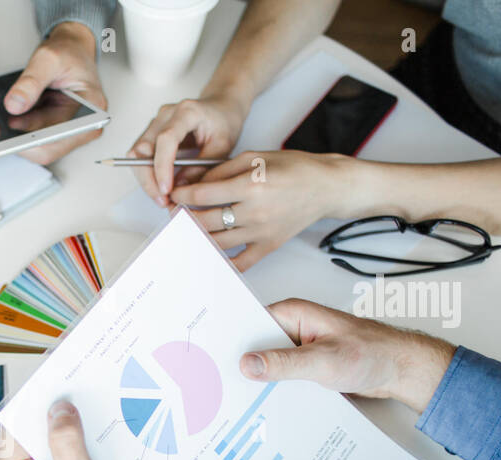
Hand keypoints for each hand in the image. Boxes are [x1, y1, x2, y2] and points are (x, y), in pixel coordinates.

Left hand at [0, 402, 126, 459]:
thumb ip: (67, 442)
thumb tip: (59, 410)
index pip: (13, 430)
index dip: (32, 403)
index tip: (51, 382)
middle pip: (25, 441)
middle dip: (51, 420)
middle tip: (76, 400)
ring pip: (39, 456)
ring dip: (61, 441)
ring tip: (87, 426)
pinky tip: (87, 455)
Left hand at [4, 22, 105, 165]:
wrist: (72, 50)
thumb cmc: (69, 53)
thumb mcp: (48, 59)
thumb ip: (31, 82)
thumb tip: (15, 105)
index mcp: (92, 109)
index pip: (61, 138)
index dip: (34, 140)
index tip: (13, 128)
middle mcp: (85, 125)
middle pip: (49, 149)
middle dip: (23, 138)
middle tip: (6, 120)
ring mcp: (72, 131)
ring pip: (39, 147)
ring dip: (21, 135)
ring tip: (10, 115)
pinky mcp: (58, 131)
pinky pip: (36, 140)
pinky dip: (22, 131)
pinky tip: (14, 117)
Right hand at [128, 93, 246, 202]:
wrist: (221, 107)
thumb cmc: (224, 121)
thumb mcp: (223, 146)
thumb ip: (202, 166)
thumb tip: (181, 187)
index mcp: (186, 112)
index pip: (165, 139)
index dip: (162, 166)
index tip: (166, 189)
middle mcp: (165, 115)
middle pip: (143, 149)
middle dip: (148, 179)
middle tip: (162, 200)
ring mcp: (156, 123)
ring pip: (137, 155)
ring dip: (145, 179)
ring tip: (162, 197)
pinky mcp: (152, 133)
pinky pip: (140, 157)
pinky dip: (147, 174)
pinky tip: (159, 187)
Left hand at [169, 149, 349, 269]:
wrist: (325, 187)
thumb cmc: (294, 169)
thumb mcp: (255, 158)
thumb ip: (222, 170)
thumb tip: (195, 183)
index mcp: (251, 186)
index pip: (204, 195)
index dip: (183, 195)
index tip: (175, 195)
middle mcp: (255, 212)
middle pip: (206, 221)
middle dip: (185, 217)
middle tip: (176, 212)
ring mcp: (261, 233)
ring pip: (217, 242)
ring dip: (198, 237)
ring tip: (188, 229)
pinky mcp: (268, 246)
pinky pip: (240, 262)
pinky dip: (222, 262)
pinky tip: (209, 254)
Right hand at [241, 298, 456, 412]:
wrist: (401, 371)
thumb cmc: (372, 354)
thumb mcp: (323, 360)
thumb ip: (284, 363)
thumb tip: (247, 364)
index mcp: (293, 314)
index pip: (249, 325)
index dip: (231, 343)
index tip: (213, 362)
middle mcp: (293, 329)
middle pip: (255, 347)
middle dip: (242, 367)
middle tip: (221, 388)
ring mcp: (298, 350)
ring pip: (267, 366)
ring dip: (260, 382)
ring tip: (239, 401)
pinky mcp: (305, 368)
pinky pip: (282, 378)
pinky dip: (275, 390)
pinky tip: (266, 405)